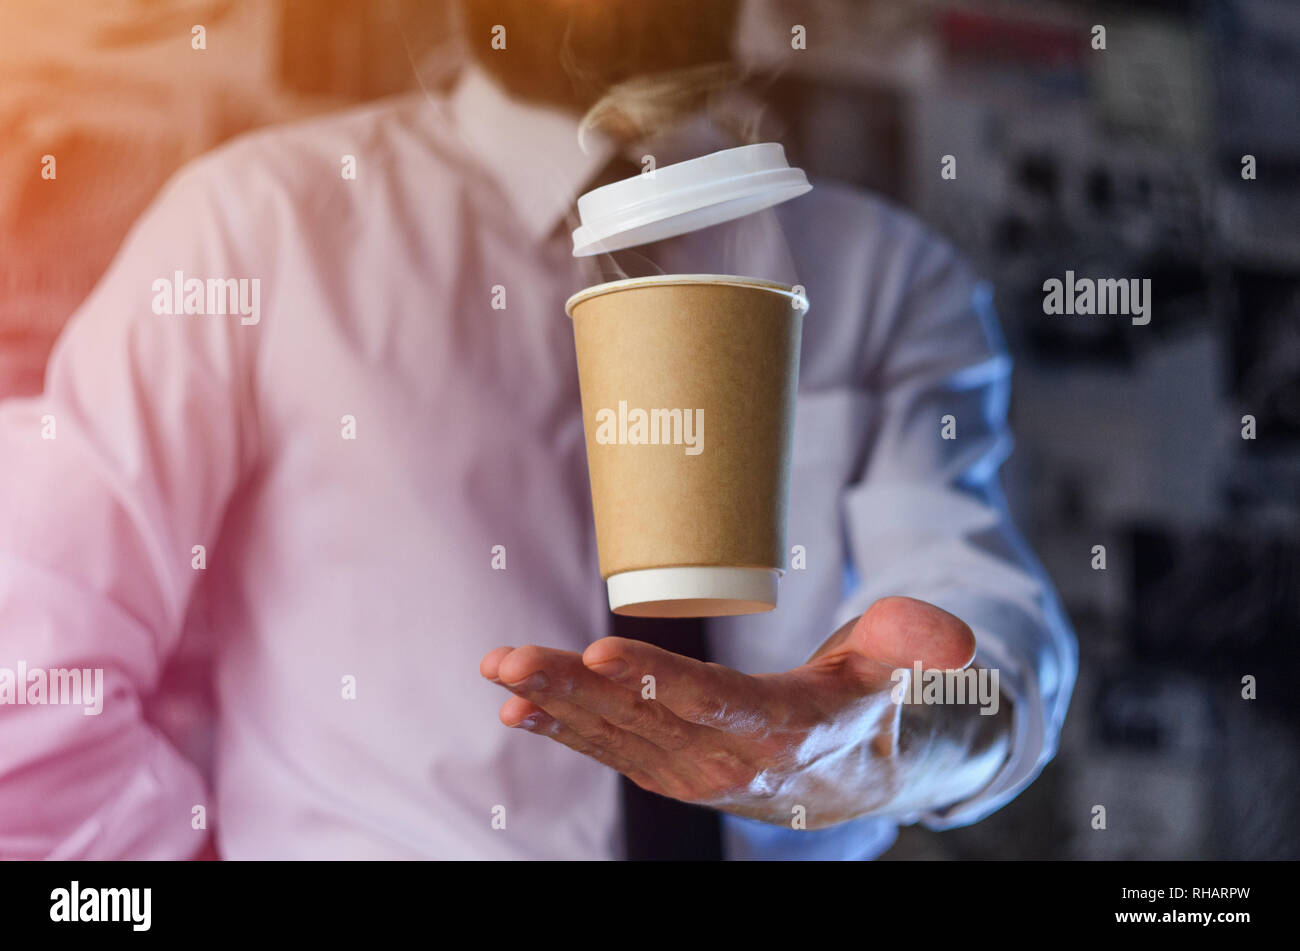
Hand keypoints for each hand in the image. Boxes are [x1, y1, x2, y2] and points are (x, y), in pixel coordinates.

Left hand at [480, 596, 1010, 827]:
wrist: (841, 778)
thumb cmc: (857, 705)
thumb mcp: (888, 670)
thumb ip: (909, 643)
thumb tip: (949, 637)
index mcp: (779, 730)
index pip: (712, 703)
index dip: (655, 680)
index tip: (600, 652)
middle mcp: (725, 759)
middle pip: (641, 718)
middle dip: (571, 689)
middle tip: (512, 662)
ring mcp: (687, 770)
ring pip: (611, 734)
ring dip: (551, 703)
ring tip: (499, 670)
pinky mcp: (663, 767)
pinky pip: (605, 749)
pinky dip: (560, 728)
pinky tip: (515, 706)